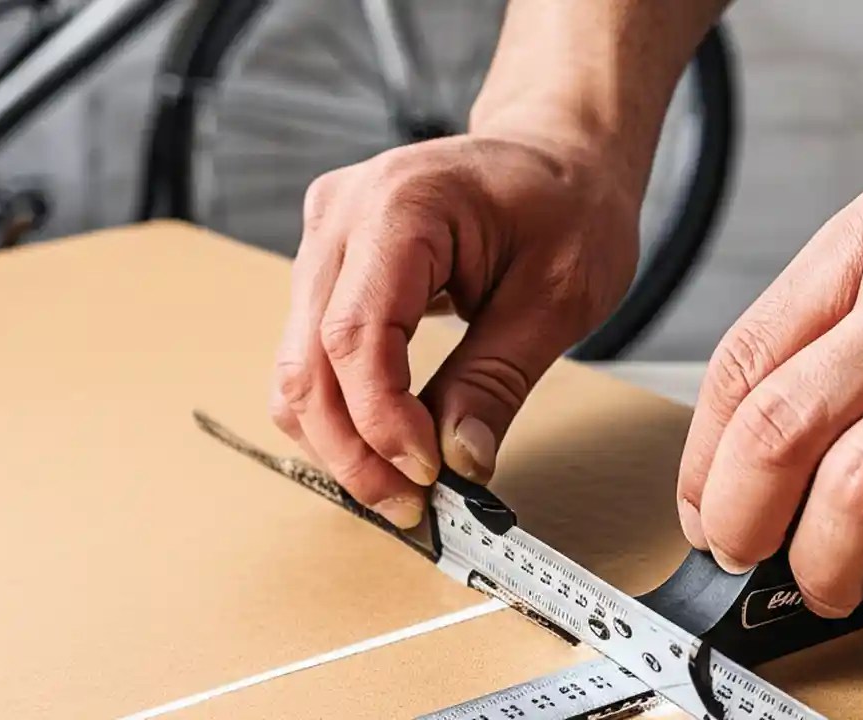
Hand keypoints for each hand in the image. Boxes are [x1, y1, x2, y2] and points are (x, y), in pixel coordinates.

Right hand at [270, 134, 639, 527]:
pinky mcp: (326, 265)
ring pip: (296, 366)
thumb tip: (458, 463)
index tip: (426, 474)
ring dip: (338, 439)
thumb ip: (497, 379)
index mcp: (401, 203)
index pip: (355, 333)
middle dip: (351, 449)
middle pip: (306, 359)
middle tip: (406, 507)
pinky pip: (309, 352)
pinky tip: (382, 444)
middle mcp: (340, 215)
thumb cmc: (566, 203)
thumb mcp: (558, 295)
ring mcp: (324, 237)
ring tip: (397, 486)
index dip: (382, 419)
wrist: (553, 152)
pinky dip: (339, 409)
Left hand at [679, 180, 862, 616]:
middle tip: (739, 554)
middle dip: (742, 517)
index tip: (702, 511)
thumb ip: (817, 351)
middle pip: (783, 427)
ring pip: (860, 487)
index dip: (704, 461)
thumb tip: (726, 481)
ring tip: (820, 580)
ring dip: (822, 562)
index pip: (742, 365)